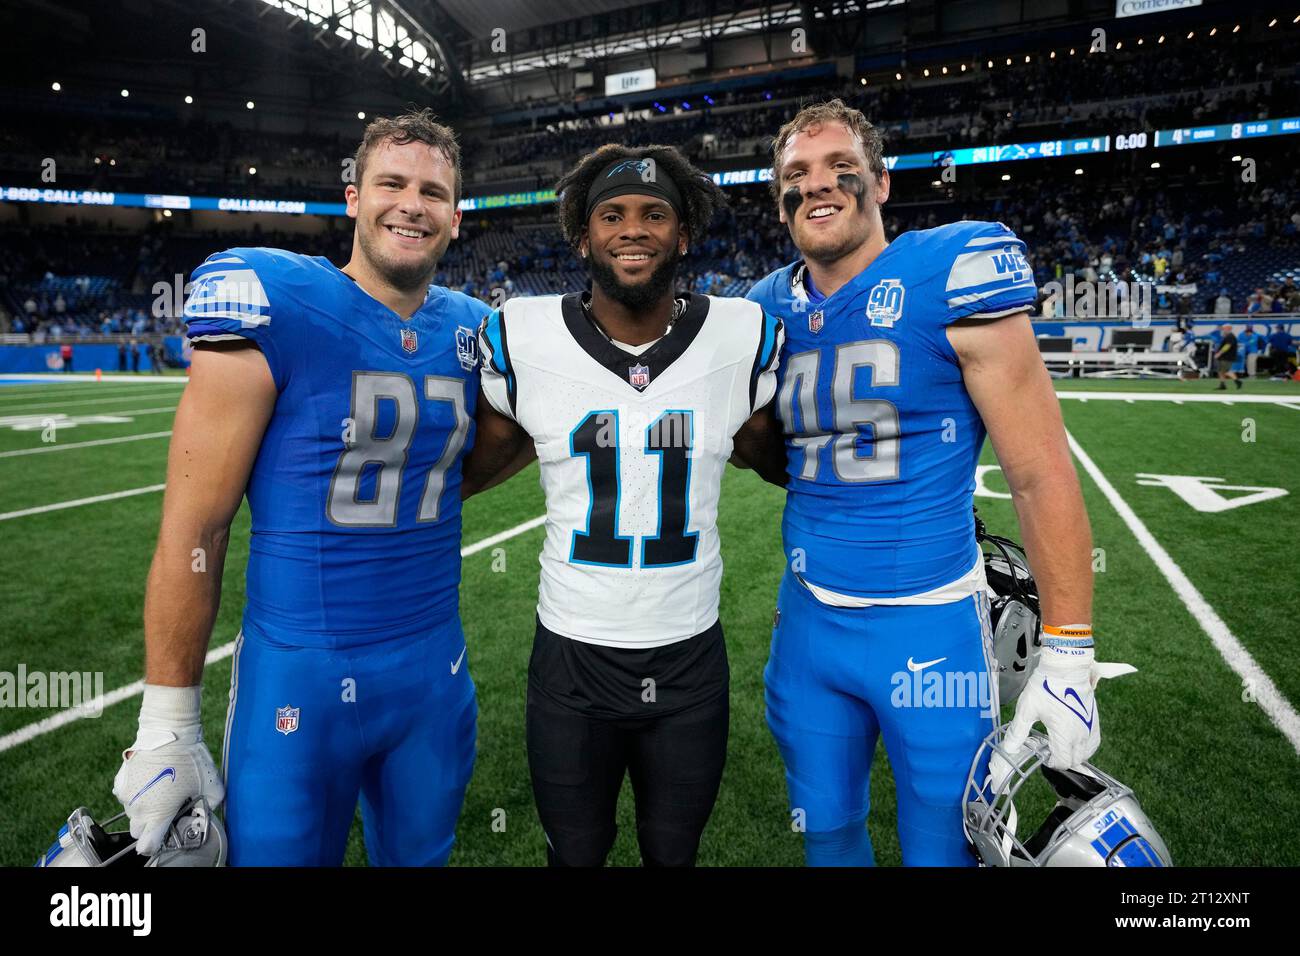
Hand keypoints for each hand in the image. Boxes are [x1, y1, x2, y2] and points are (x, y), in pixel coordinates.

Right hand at [112, 685, 223, 854]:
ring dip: (144, 808)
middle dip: (150, 826)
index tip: (164, 836)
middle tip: (167, 809)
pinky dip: (137, 793)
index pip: (147, 846)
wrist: (168, 731)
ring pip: (132, 812)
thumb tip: (207, 810)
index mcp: (158, 814)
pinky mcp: (121, 781)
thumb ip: (211, 804)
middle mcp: (138, 808)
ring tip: (162, 790)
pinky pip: (127, 796)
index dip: (155, 844)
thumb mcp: (211, 784)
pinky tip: (152, 780)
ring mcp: (126, 795)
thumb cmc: (190, 758)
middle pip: (138, 831)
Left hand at [1004, 644, 1135, 770]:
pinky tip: (1075, 738)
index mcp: (1064, 735)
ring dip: (1076, 754)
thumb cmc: (1046, 687)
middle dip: (1063, 760)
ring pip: (1088, 752)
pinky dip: (1086, 746)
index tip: (1044, 756)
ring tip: (1062, 745)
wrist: (1066, 668)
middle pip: (1076, 760)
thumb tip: (1009, 749)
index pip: (1063, 762)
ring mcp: (1090, 727)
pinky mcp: (1094, 719)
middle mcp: (1081, 734)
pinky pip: (1095, 741)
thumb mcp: (1027, 709)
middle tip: (1051, 750)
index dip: (1052, 763)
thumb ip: (1018, 732)